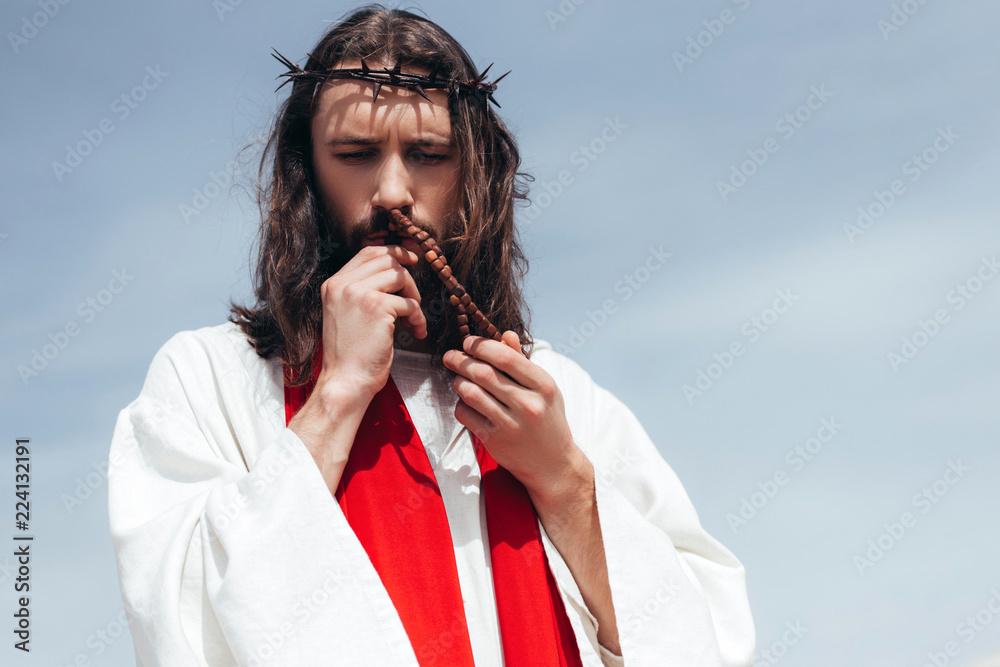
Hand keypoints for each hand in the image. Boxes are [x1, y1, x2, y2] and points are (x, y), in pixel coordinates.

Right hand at [288, 243, 426, 493]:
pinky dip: (418, 318)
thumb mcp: (347, 314)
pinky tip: (416, 332)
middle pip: (386, 259)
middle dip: (408, 271)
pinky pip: (410, 303)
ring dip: (414, 296)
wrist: (345, 382)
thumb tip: (393, 271)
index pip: (367, 252)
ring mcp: (359, 293)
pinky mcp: (377, 307)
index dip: (393, 252)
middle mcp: (343, 284)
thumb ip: (362, 292)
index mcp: (333, 284)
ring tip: (413, 318)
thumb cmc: (350, 355)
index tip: (410, 257)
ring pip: (400, 276)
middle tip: (418, 287)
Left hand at [443, 331, 586, 501]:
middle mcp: (528, 404)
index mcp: (543, 386)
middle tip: (451, 356)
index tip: (468, 342)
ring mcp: (510, 424)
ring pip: (470, 393)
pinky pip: (466, 414)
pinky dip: (460, 404)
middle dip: (461, 360)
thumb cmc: (547, 420)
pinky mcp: (494, 440)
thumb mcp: (545, 390)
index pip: (505, 357)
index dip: (481, 345)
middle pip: (483, 373)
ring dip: (458, 381)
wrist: (553, 464)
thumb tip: (505, 335)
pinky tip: (466, 402)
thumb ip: (523, 361)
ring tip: (458, 378)